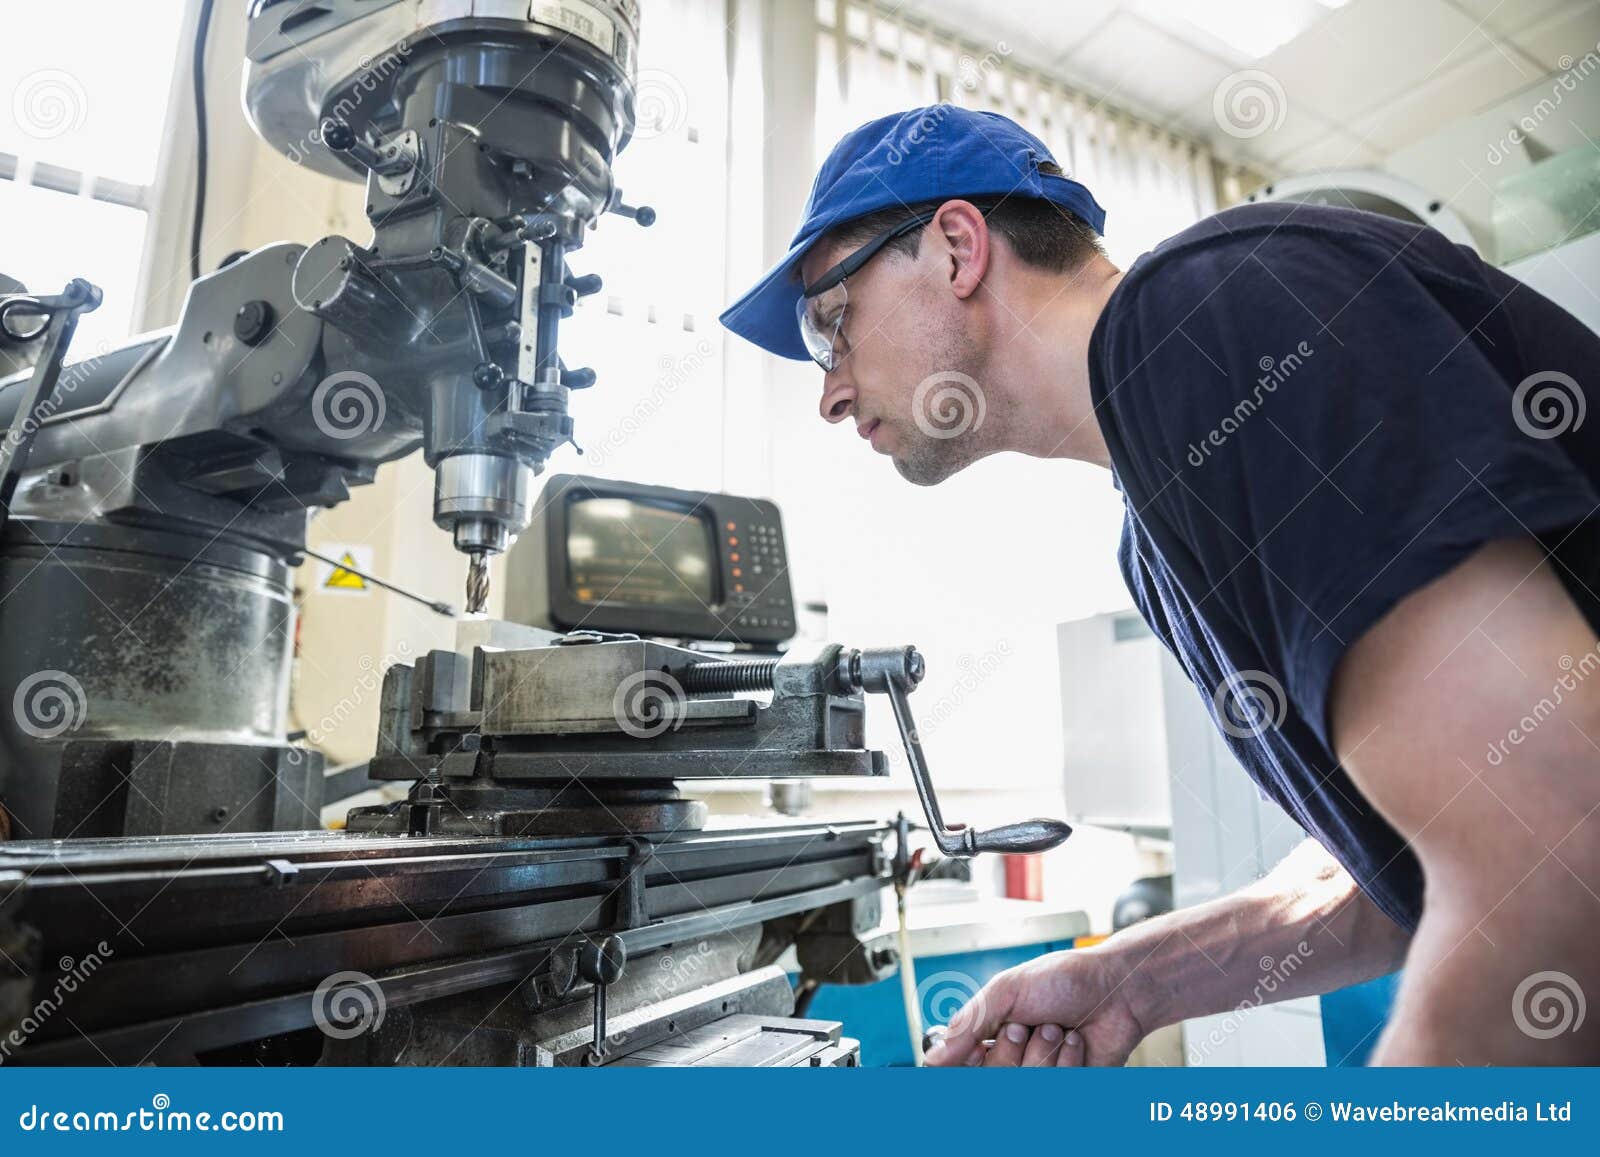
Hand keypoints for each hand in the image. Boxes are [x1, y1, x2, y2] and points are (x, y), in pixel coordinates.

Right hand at [922, 948, 1148, 1066]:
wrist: (1118, 988)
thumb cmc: (1064, 979)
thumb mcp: (1006, 991)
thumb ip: (967, 1025)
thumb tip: (931, 1060)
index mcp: (989, 1035)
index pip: (960, 1068)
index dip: (969, 1063)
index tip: (976, 1051)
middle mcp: (1013, 1060)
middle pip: (992, 1079)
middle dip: (1009, 1052)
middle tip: (1025, 1027)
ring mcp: (1041, 1076)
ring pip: (1026, 1086)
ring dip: (1043, 1054)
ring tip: (1058, 1029)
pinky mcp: (1069, 1088)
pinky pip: (1057, 1091)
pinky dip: (1068, 1064)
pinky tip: (1077, 1043)